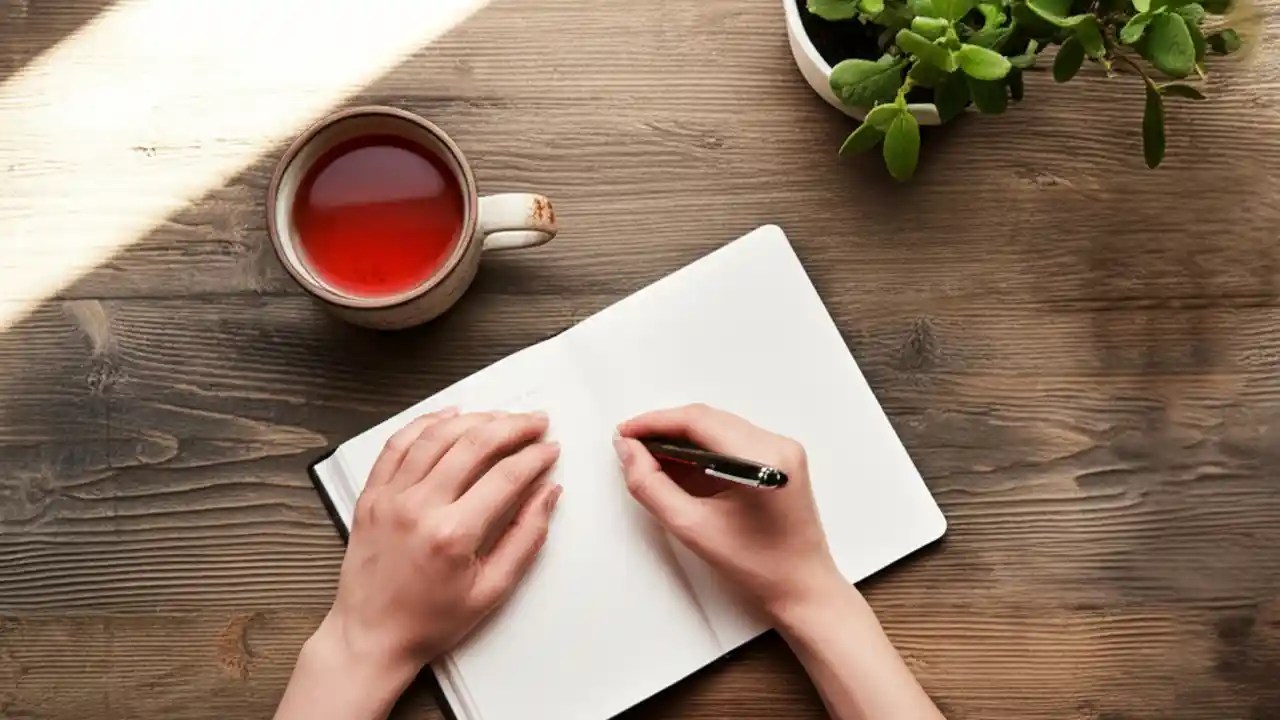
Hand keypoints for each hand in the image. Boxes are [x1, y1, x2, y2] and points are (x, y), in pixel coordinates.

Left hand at [293, 409, 562, 716]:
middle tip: (535, 422)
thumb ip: (525, 538)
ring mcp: (390, 497)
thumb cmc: (429, 621)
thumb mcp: (492, 590)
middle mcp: (418, 508)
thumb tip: (548, 494)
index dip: (535, 458)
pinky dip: (425, 423)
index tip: (550, 450)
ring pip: (437, 436)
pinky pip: (398, 444)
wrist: (371, 636)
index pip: (506, 477)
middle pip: (474, 445)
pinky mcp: (371, 495)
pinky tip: (449, 416)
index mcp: (452, 535)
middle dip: (512, 427)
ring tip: (500, 416)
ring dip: (474, 419)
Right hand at [615, 404, 843, 619]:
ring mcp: (783, 450)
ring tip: (651, 459)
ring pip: (719, 427)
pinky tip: (680, 467)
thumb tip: (629, 451)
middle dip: (666, 430)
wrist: (801, 587)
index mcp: (763, 459)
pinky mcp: (781, 459)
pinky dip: (702, 449)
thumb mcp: (692, 527)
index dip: (655, 423)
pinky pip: (733, 440)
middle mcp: (778, 446)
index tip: (626, 433)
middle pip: (708, 420)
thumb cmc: (759, 567)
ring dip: (683, 439)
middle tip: (632, 447)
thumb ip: (651, 486)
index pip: (698, 421)